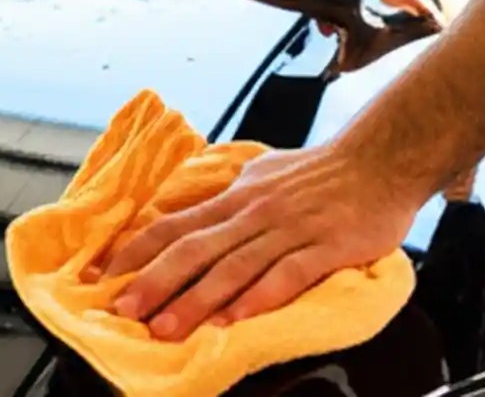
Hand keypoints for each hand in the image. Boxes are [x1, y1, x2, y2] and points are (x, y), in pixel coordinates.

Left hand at [89, 143, 419, 341]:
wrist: (383, 156)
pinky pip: (287, 276)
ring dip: (195, 300)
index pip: (175, 223)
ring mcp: (290, 229)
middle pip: (195, 249)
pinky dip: (258, 299)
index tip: (101, 274)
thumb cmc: (324, 170)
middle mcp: (255, 212)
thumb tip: (193, 215)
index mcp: (238, 196)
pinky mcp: (326, 247)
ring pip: (234, 268)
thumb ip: (230, 198)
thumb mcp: (264, 174)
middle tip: (123, 310)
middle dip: (154, 281)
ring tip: (166, 327)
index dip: (135, 250)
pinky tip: (236, 321)